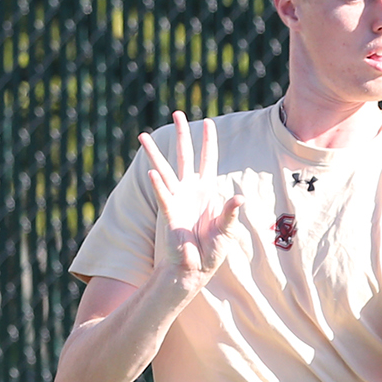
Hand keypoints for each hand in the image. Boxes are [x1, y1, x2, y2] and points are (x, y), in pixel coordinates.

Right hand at [139, 111, 245, 287]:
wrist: (194, 268)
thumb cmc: (212, 250)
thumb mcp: (227, 230)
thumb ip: (230, 212)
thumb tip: (240, 197)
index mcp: (207, 191)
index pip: (208, 160)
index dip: (208, 142)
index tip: (208, 122)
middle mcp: (190, 190)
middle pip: (185, 156)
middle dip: (182, 135)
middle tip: (176, 113)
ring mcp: (177, 199)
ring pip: (164, 170)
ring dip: (154, 153)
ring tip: (142, 136)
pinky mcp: (169, 214)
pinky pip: (163, 196)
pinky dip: (158, 185)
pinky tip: (152, 172)